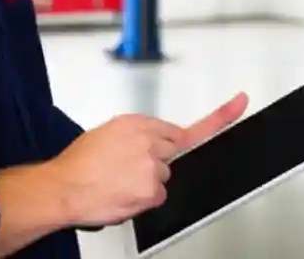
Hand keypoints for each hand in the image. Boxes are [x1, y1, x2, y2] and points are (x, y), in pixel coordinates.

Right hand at [52, 92, 248, 227]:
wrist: (62, 188)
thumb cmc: (78, 164)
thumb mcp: (108, 134)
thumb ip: (138, 135)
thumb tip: (155, 145)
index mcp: (138, 123)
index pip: (186, 123)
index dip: (222, 116)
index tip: (241, 103)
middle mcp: (149, 141)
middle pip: (172, 155)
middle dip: (155, 163)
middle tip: (126, 170)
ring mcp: (153, 166)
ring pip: (164, 177)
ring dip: (146, 183)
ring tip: (118, 182)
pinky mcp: (152, 189)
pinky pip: (158, 196)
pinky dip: (143, 199)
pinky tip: (122, 193)